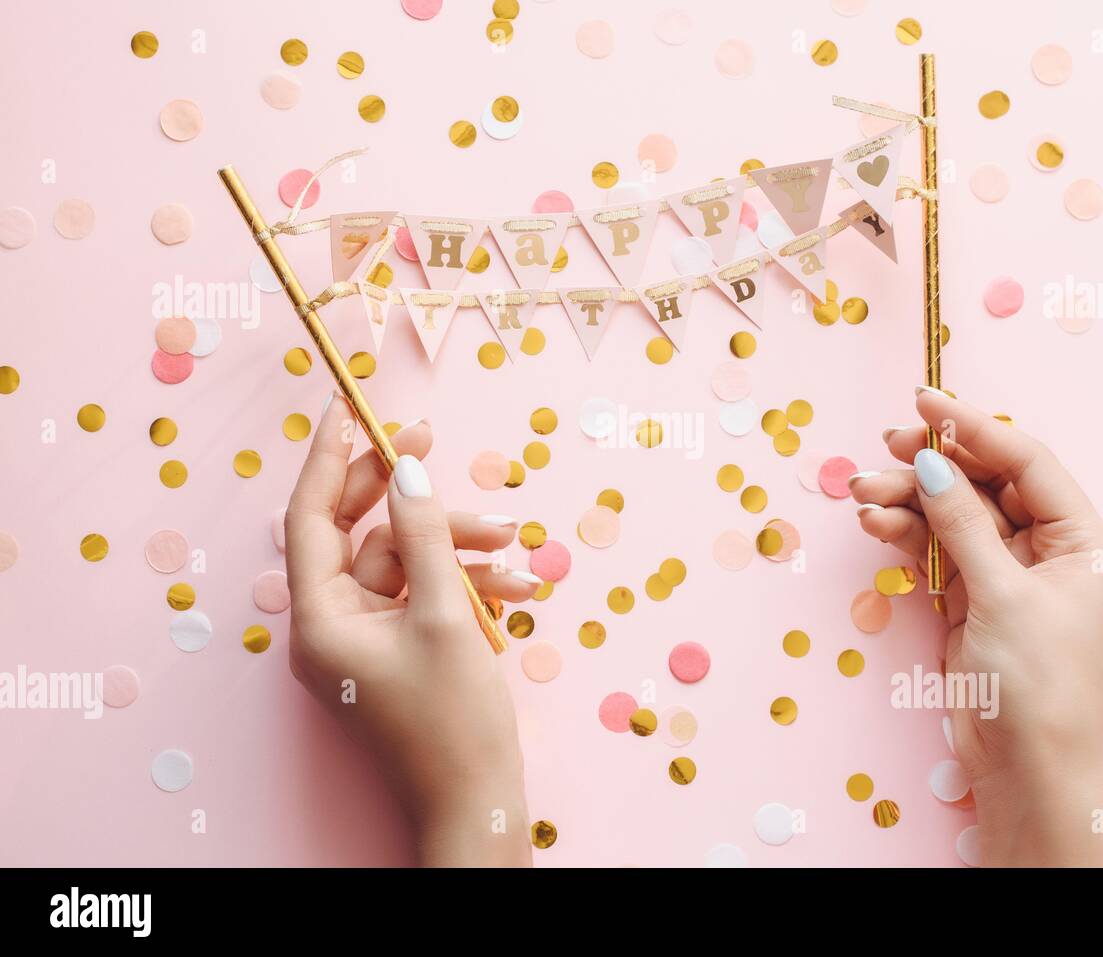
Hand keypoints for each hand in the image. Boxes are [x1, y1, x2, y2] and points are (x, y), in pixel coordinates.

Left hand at [285, 395, 537, 865]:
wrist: (477, 801)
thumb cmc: (454, 720)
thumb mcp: (445, 615)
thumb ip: (425, 535)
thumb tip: (407, 471)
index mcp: (320, 619)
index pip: (309, 516)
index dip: (329, 456)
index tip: (347, 405)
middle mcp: (330, 625)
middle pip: (360, 532)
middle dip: (410, 497)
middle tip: (432, 444)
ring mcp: (364, 638)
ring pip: (403, 560)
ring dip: (456, 546)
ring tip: (512, 546)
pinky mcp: (397, 648)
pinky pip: (422, 594)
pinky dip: (463, 582)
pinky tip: (512, 588)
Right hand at [851, 387, 1102, 866]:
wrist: (1025, 770)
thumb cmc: (1037, 682)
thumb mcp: (1003, 594)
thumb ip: (962, 522)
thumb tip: (927, 459)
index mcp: (1082, 540)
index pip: (1027, 462)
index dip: (975, 428)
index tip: (924, 403)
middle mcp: (1047, 548)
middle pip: (985, 483)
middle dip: (933, 463)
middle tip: (883, 447)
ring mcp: (1005, 574)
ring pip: (952, 515)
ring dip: (908, 501)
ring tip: (863, 496)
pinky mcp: (970, 599)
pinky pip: (936, 549)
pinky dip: (907, 535)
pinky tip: (877, 525)